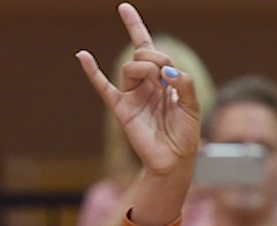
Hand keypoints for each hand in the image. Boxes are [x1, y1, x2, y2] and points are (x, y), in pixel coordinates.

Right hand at [76, 3, 200, 177]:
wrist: (174, 161)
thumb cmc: (185, 135)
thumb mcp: (193, 106)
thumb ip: (184, 83)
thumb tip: (168, 71)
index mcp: (161, 80)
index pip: (147, 47)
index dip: (135, 27)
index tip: (123, 8)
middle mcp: (145, 84)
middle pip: (143, 54)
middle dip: (157, 57)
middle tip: (167, 75)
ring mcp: (132, 95)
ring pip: (131, 67)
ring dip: (147, 68)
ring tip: (158, 84)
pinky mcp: (122, 109)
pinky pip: (103, 87)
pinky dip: (92, 72)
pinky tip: (83, 56)